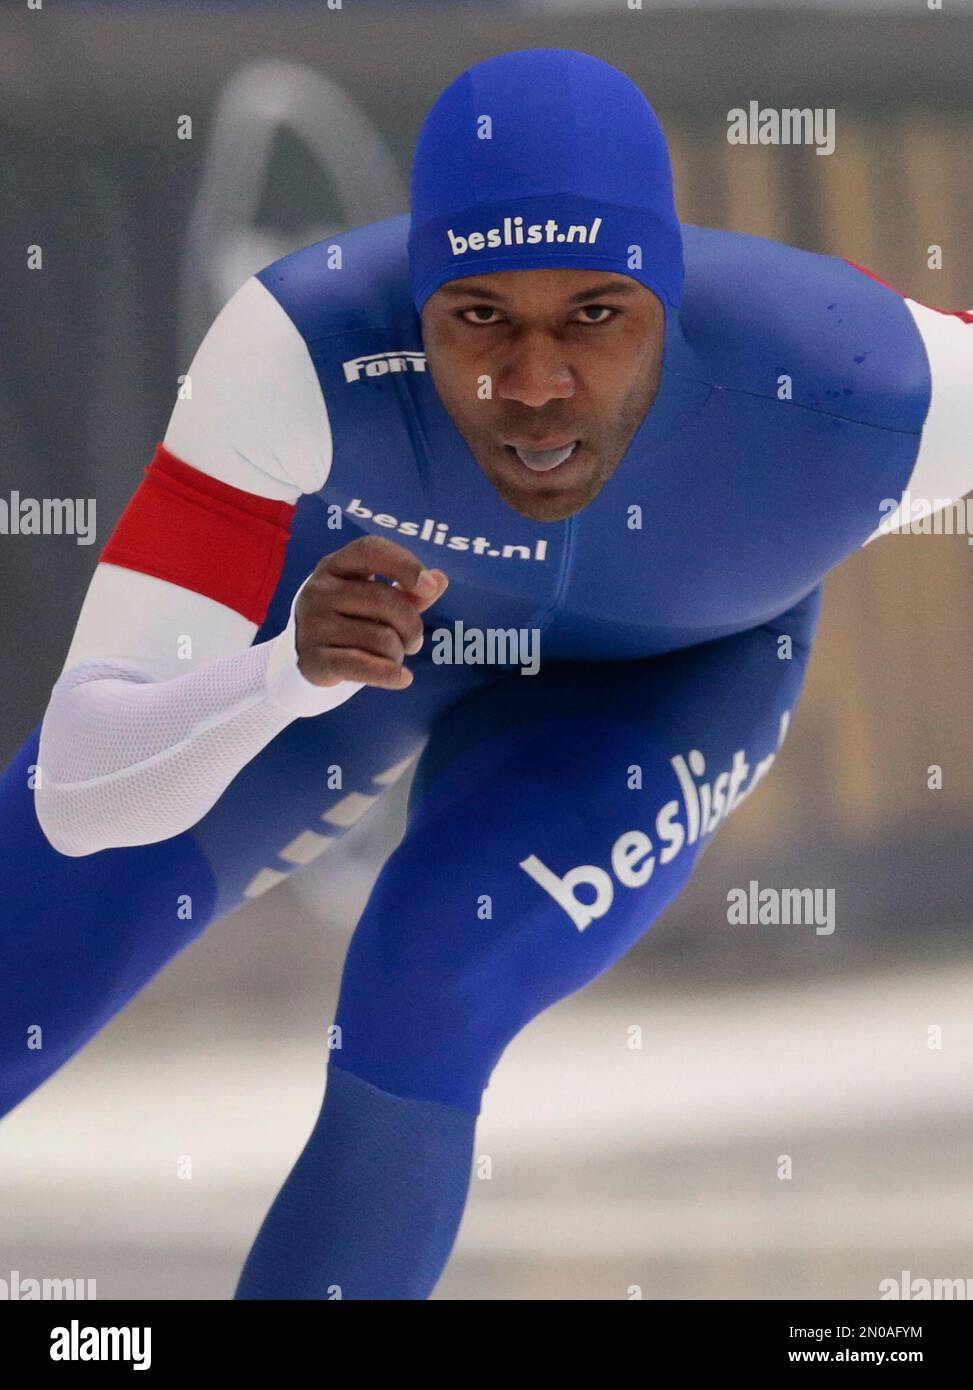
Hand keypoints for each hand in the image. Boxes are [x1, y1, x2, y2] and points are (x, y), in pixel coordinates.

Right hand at [294, 535, 447, 689]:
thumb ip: (410, 590)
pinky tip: (403, 678)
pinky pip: (365, 667)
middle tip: (414, 642)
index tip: (429, 587)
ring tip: (391, 657)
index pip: (370, 549)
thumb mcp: (379, 598)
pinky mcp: (312, 659)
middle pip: (385, 600)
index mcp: (335, 565)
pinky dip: (390, 675)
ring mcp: (312, 624)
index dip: (404, 564)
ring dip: (398, 654)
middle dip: (412, 626)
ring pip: (381, 639)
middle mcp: (318, 590)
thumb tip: (439, 580)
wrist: (310, 656)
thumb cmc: (352, 619)